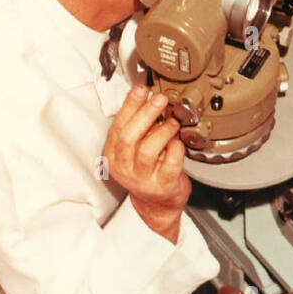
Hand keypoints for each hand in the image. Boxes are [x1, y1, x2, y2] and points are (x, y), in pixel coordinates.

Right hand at [103, 85, 191, 243]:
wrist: (158, 204)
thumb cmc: (149, 170)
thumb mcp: (136, 148)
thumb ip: (139, 127)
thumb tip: (148, 96)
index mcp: (113, 156)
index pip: (117, 126)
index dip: (130, 105)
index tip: (141, 89)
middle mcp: (124, 168)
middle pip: (129, 137)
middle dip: (145, 114)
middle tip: (159, 99)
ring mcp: (142, 179)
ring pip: (148, 150)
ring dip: (162, 131)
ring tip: (173, 122)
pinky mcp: (163, 186)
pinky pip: (170, 163)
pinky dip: (176, 148)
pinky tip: (179, 142)